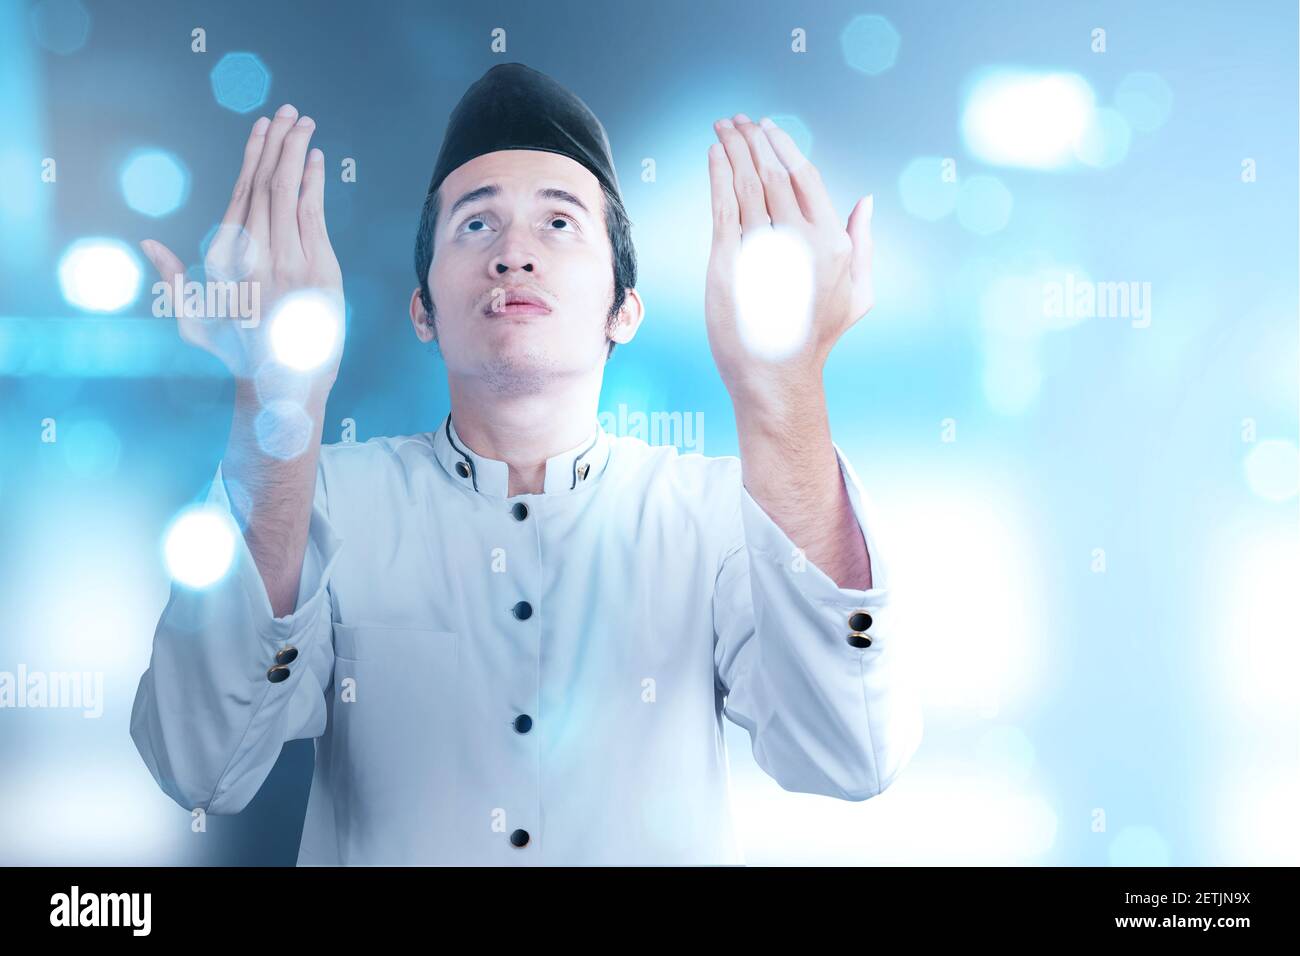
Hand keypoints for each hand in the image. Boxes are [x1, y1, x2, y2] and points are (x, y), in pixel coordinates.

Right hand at [140, 104, 344, 386]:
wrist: (284, 385)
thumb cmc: (239, 354)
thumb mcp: (196, 321)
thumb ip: (173, 281)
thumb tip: (148, 244)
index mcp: (228, 259)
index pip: (241, 193)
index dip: (253, 156)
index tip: (262, 129)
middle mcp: (257, 254)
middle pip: (267, 184)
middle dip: (278, 143)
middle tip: (288, 111)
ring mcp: (291, 260)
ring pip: (291, 193)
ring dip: (298, 153)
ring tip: (304, 123)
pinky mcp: (320, 270)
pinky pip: (314, 217)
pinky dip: (316, 184)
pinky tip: (317, 160)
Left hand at [705, 113, 873, 411]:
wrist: (776, 376)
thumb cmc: (815, 338)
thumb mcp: (859, 294)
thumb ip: (864, 243)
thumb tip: (866, 201)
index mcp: (831, 243)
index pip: (806, 178)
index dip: (785, 147)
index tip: (768, 129)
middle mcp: (800, 241)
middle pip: (773, 173)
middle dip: (753, 140)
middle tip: (738, 120)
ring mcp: (763, 250)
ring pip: (747, 183)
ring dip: (733, 149)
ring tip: (723, 127)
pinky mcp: (729, 262)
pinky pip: (724, 206)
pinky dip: (718, 175)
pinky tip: (714, 156)